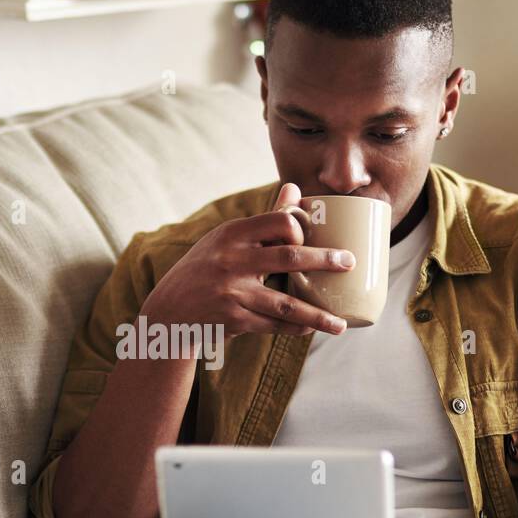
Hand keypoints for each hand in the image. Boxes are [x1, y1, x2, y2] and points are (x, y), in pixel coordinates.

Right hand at [140, 182, 354, 338]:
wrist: (168, 312)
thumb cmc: (205, 269)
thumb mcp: (226, 239)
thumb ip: (264, 220)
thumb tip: (294, 188)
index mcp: (233, 235)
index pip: (279, 222)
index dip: (301, 228)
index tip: (313, 237)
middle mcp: (232, 261)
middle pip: (289, 256)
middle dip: (325, 260)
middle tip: (349, 263)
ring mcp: (233, 292)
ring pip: (287, 302)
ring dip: (318, 314)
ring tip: (340, 323)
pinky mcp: (234, 319)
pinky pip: (274, 324)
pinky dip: (296, 327)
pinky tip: (313, 328)